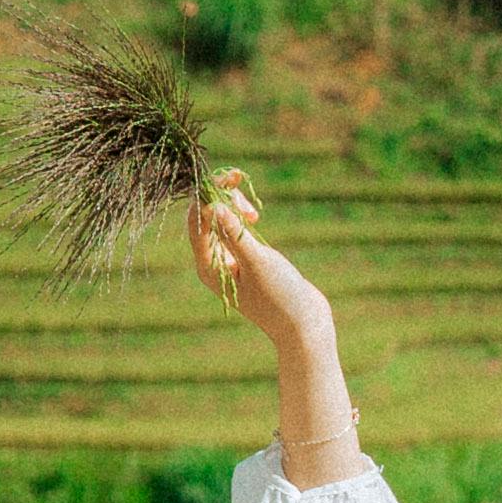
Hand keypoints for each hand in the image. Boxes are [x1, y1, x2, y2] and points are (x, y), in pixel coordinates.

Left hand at [194, 181, 361, 478]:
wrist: (305, 323)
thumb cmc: (280, 297)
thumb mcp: (258, 263)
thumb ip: (235, 234)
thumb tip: (214, 206)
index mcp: (208, 267)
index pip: (196, 223)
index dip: (208, 196)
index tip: (227, 179)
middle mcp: (213, 263)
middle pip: (206, 218)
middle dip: (223, 199)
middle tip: (245, 195)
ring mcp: (229, 259)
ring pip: (220, 219)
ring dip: (234, 206)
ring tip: (254, 213)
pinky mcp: (245, 257)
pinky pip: (233, 227)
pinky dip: (241, 217)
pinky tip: (255, 217)